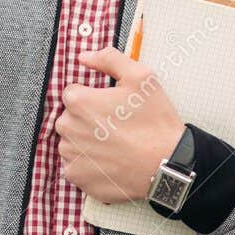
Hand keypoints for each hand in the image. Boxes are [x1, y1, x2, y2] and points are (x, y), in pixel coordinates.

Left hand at [55, 46, 185, 203]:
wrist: (167, 164)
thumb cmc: (154, 121)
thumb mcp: (140, 77)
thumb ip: (108, 59)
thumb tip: (84, 57)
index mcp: (78, 102)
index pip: (74, 94)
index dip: (94, 98)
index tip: (112, 107)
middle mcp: (67, 129)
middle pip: (70, 118)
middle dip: (87, 120)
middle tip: (116, 127)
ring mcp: (71, 156)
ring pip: (72, 142)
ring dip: (86, 142)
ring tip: (114, 146)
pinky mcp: (77, 177)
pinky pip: (76, 166)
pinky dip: (89, 165)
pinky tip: (110, 162)